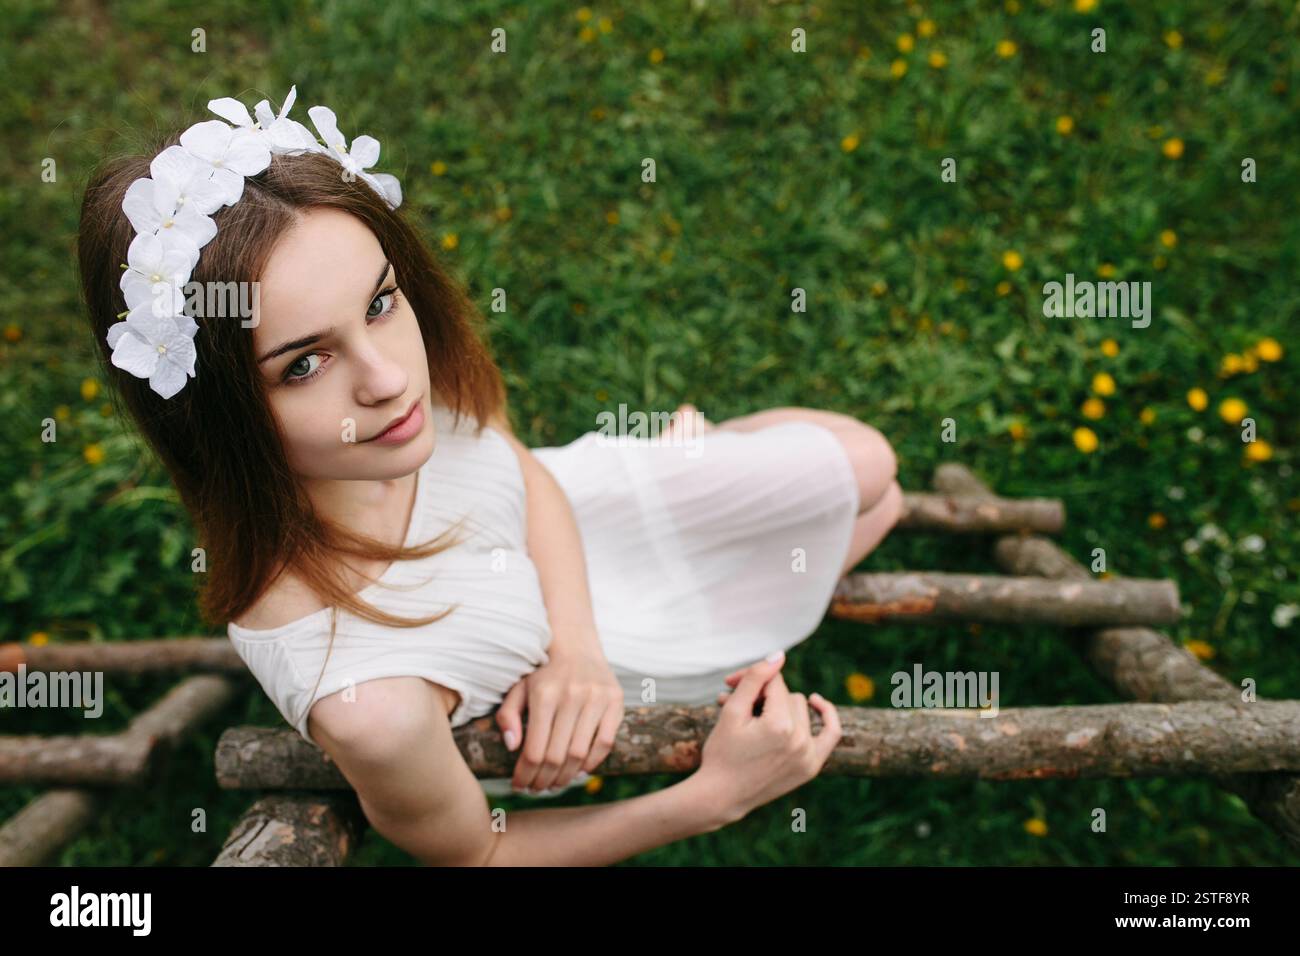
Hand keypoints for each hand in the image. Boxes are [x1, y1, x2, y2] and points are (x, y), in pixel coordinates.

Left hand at [496, 642, 624, 793]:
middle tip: (536, 788)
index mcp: (544, 694)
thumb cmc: (542, 671)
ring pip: (580, 754)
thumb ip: (508, 716)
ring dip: (566, 776)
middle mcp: (571, 695)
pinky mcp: (615, 700)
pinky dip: (592, 762)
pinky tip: (578, 769)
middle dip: (543, 780)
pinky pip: (605, 742)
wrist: (575, 643)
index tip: (518, 785)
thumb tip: (512, 746)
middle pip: (557, 756)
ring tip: (555, 783)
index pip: (534, 750)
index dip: (525, 774)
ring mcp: (596, 698)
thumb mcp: (518, 688)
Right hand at [695, 651, 841, 823]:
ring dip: (782, 707)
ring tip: (757, 715)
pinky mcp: (811, 767)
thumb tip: (780, 656)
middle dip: (764, 694)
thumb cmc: (722, 752)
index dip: (751, 679)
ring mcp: (809, 756)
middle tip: (739, 705)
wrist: (721, 796)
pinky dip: (827, 716)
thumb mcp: (732, 711)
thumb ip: (756, 678)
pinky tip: (815, 701)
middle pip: (787, 695)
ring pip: (801, 709)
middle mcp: (800, 740)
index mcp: (779, 725)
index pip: (773, 683)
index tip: (730, 685)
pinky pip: (830, 734)